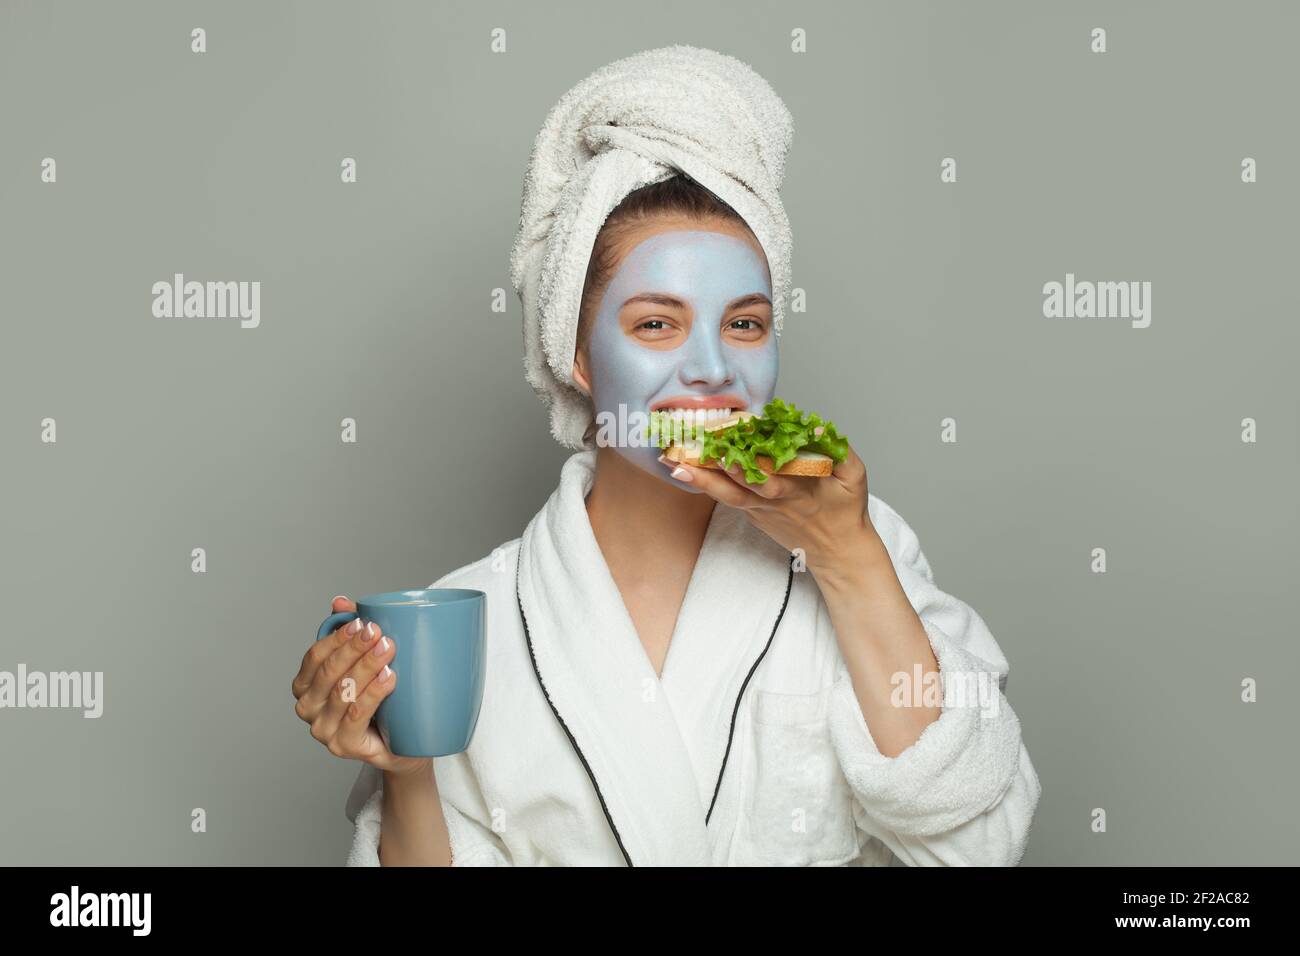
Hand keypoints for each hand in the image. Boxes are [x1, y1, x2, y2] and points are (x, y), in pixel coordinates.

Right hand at [291, 596, 432, 777]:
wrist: (401, 742)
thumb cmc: (379, 698)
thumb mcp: (364, 662)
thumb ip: (350, 632)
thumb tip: (340, 601)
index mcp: (306, 684)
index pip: (315, 656)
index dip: (337, 637)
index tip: (362, 622)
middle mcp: (309, 708)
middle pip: (329, 673)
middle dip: (354, 649)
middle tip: (379, 632)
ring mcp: (324, 730)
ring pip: (343, 692)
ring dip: (366, 667)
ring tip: (388, 649)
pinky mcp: (344, 746)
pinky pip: (357, 715)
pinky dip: (372, 694)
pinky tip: (388, 678)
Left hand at [658, 443, 880, 577]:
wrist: (837, 552)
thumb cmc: (846, 509)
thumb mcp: (854, 477)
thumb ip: (839, 450)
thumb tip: (816, 425)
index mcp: (796, 490)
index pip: (766, 475)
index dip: (745, 464)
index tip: (726, 449)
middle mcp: (772, 501)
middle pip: (736, 486)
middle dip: (709, 471)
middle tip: (681, 457)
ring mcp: (759, 510)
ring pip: (726, 494)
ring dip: (699, 478)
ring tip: (673, 463)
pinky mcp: (753, 514)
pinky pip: (728, 497)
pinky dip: (707, 484)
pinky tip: (685, 469)